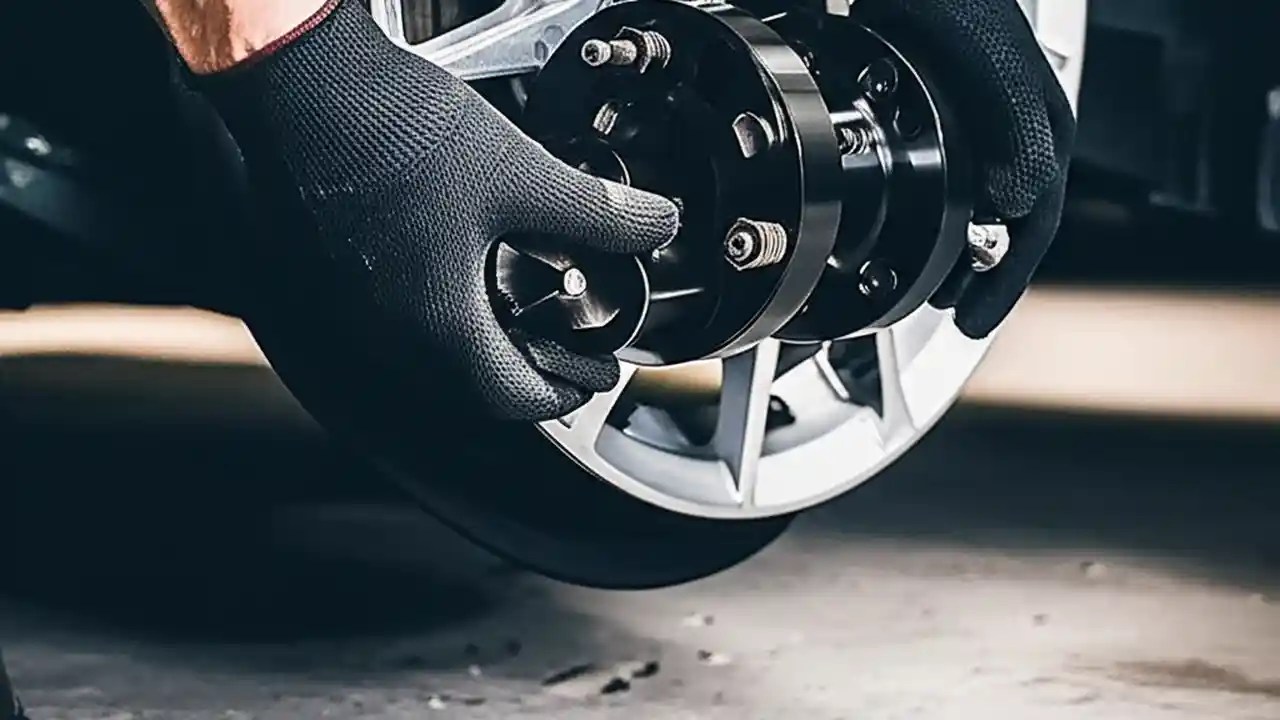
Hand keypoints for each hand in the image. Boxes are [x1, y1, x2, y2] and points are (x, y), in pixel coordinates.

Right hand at [193, 0, 678, 421]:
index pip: (514, 396)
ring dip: (483, 345)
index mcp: (437, 326)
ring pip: (431, 355)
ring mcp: (352, 308)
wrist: (300, 84)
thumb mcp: (521, 174)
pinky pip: (396, 321)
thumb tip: (654, 224)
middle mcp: (387, 333)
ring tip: (522, 312)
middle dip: (528, 371)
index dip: (566, 390)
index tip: (593, 375)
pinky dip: (441, 315)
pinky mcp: (330, 275)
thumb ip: (598, 213)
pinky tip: (461, 269)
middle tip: (566, 350)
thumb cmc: (390, 130)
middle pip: (472, 385)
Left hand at [859, 0, 1075, 336]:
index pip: (1033, 225)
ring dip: (953, 254)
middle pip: (1005, 228)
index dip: (1004, 282)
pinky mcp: (938, 119)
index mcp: (1041, 128)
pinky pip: (946, 186)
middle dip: (979, 279)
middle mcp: (1014, 134)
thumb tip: (1015, 206)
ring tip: (930, 287)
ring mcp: (976, 129)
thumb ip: (1014, 129)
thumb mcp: (992, 66)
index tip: (974, 321)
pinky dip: (932, 219)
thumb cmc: (958, 3)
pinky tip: (910, 231)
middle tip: (951, 314)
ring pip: (974, 211)